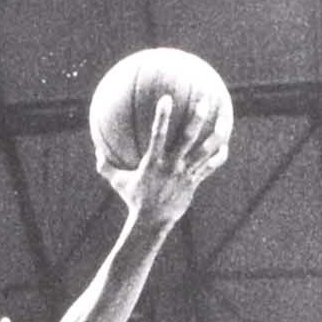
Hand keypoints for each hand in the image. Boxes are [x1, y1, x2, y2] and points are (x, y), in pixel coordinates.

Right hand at [99, 92, 229, 225]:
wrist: (152, 224)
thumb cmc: (133, 200)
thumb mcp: (117, 182)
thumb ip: (106, 166)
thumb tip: (95, 150)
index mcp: (154, 163)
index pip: (158, 135)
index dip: (162, 117)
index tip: (166, 97)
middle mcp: (172, 166)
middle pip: (187, 139)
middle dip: (196, 119)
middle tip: (204, 100)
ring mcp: (185, 174)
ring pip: (206, 151)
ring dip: (217, 134)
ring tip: (225, 118)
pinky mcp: (194, 182)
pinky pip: (211, 167)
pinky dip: (219, 155)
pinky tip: (225, 145)